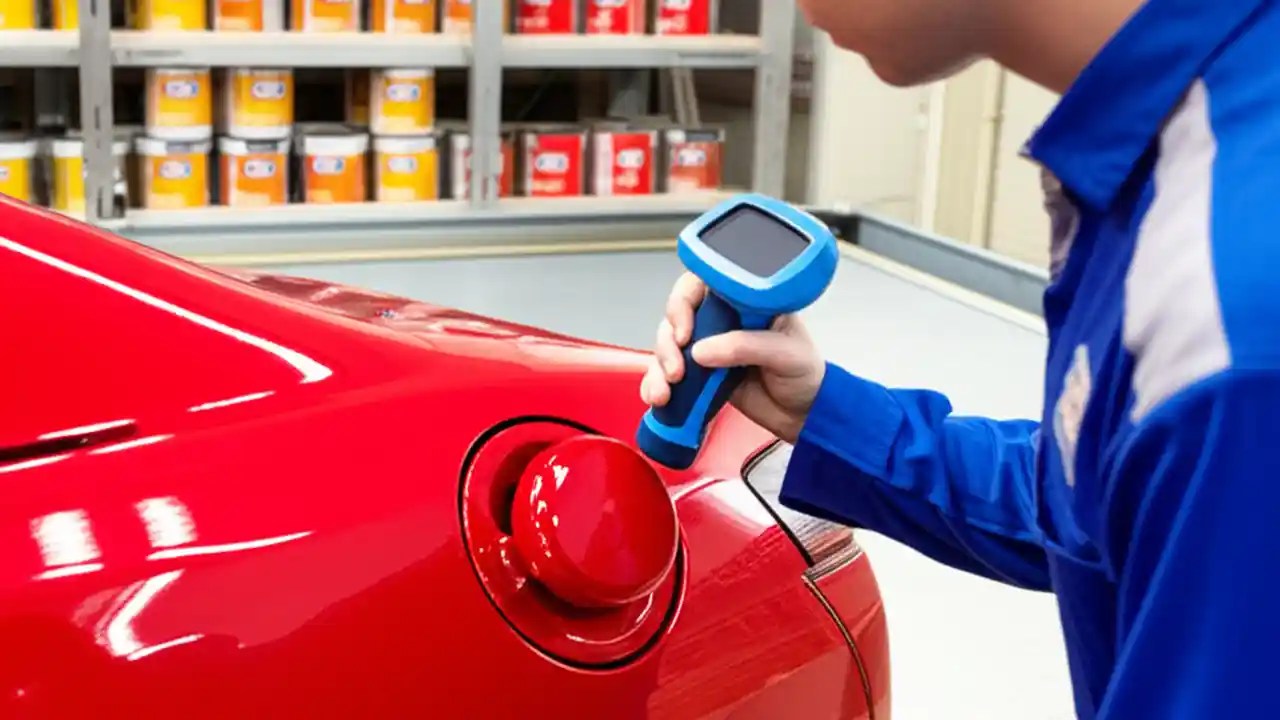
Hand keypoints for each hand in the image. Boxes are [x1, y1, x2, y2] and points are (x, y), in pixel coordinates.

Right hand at [639, 272, 825, 443]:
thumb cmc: (805, 374)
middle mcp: (723, 318)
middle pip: (677, 314)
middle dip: (668, 340)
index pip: (702, 283)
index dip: (684, 301)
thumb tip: (701, 351)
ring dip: (659, 365)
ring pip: (668, 343)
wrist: (806, 415)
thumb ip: (746, 347)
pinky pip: (669, 372)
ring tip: (666, 392)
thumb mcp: (786, 354)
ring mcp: (709, 346)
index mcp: (744, 299)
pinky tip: (657, 398)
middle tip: (677, 369)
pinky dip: (656, 383)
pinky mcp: (701, 373)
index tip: (685, 331)